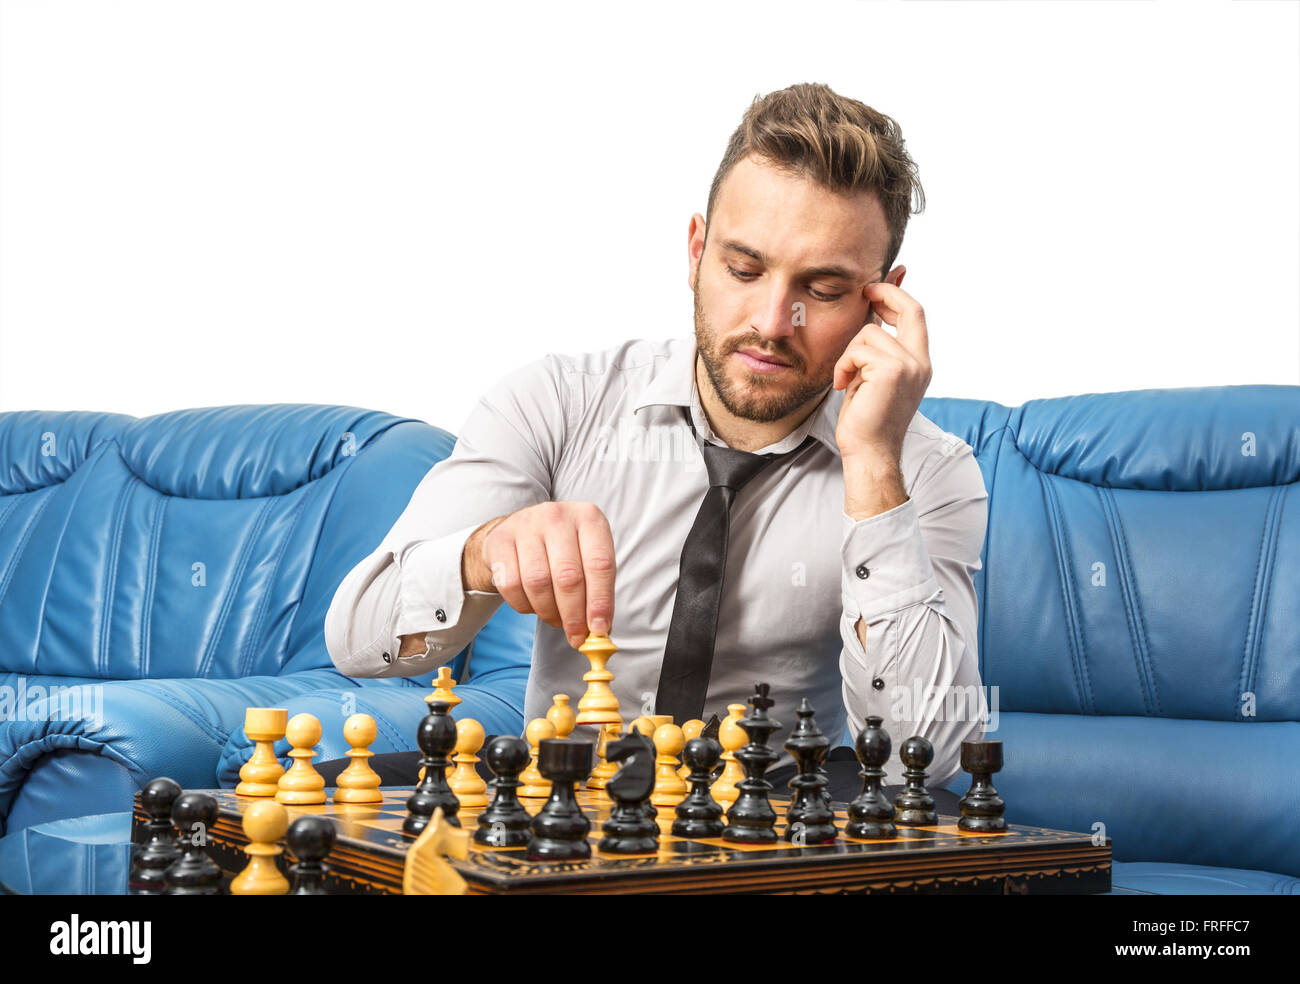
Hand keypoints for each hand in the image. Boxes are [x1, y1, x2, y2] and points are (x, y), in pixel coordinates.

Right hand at [463, 501, 615, 649]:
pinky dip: (524, 606)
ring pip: (538, 583)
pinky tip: (533, 605)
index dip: (600, 601)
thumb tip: (600, 631)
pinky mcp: (500, 540)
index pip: (600, 564)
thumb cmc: (563, 551)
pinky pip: (511, 585)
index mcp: (589, 518)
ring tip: (555, 619)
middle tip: (576, 637)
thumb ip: (598, 592)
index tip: (599, 629)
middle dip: (574, 615)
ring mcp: (526, 525)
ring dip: (549, 612)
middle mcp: (558, 516)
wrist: (519, 531)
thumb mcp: (587, 560)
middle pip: (568, 577)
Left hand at [832, 281, 931, 464]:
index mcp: (918, 363)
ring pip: (869, 333)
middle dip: (885, 292)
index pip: (916, 316)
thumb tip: (869, 319)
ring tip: (848, 379)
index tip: (880, 284)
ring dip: (849, 354)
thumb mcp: (873, 377)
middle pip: (910, 308)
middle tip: (865, 291)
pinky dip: (844, 365)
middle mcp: (920, 362)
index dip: (898, 295)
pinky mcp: (892, 370)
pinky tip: (846, 386)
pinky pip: (857, 350)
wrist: (869, 451)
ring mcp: (909, 365)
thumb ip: (876, 350)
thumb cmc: (866, 420)